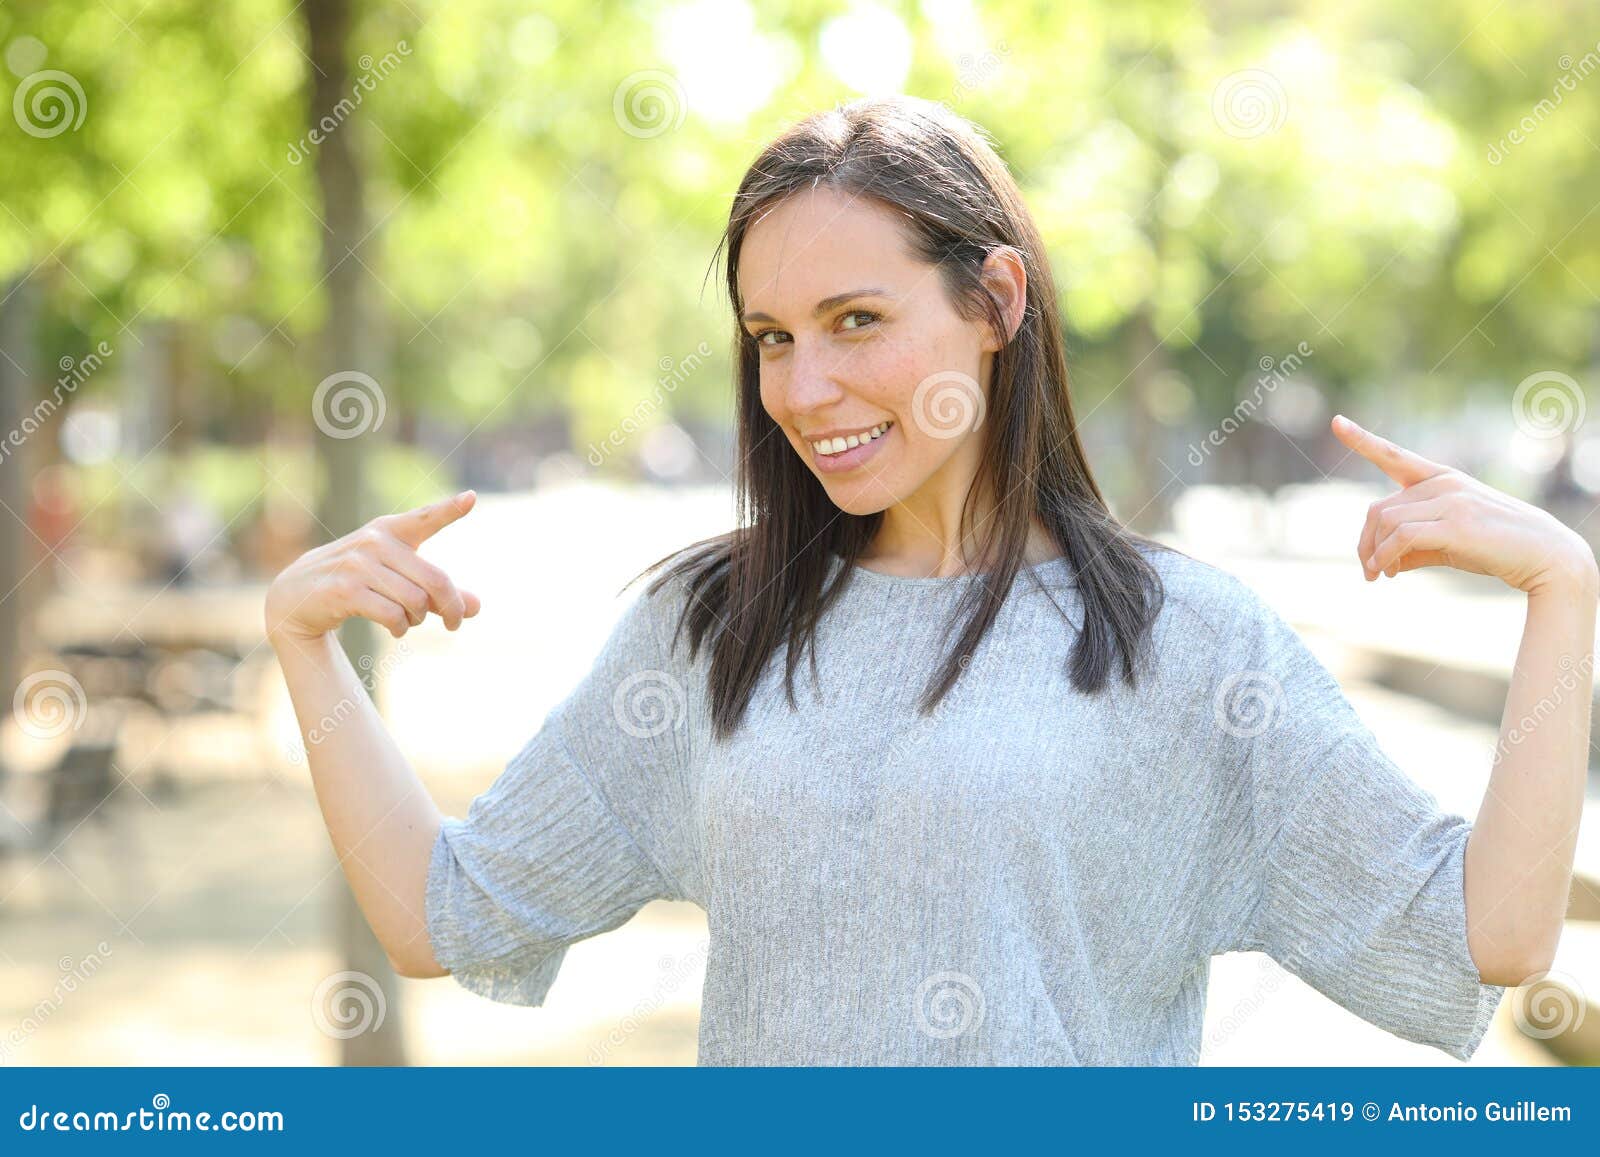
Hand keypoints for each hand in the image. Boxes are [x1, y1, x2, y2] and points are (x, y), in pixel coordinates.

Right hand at [264, 490, 482, 644]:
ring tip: (409, 620)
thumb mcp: (396, 579)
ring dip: (418, 619)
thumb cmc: (358, 583)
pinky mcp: (345, 589)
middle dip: (452, 607)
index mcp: (390, 530)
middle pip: (435, 580)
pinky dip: (400, 627)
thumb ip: (437, 591)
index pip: (424, 518)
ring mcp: (357, 564)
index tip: (471, 499)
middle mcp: (375, 542)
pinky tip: (396, 628)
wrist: (297, 596)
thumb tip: (478, 607)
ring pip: (415, 601)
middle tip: (455, 624)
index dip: (449, 510)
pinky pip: (392, 615)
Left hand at [1333, 414, 1598, 596]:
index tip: (1337, 422)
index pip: (1395, 456)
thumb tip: (1384, 562)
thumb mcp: (1451, 542)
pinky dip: (1386, 557)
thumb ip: (1416, 545)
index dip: (1363, 440)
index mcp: (1442, 479)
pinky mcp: (1455, 524)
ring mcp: (1450, 500)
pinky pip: (1401, 538)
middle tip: (1368, 571)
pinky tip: (1387, 574)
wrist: (1546, 556)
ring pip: (1387, 522)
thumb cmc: (1498, 548)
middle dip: (1366, 542)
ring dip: (1375, 554)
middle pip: (1379, 509)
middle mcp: (1443, 484)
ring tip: (1379, 576)